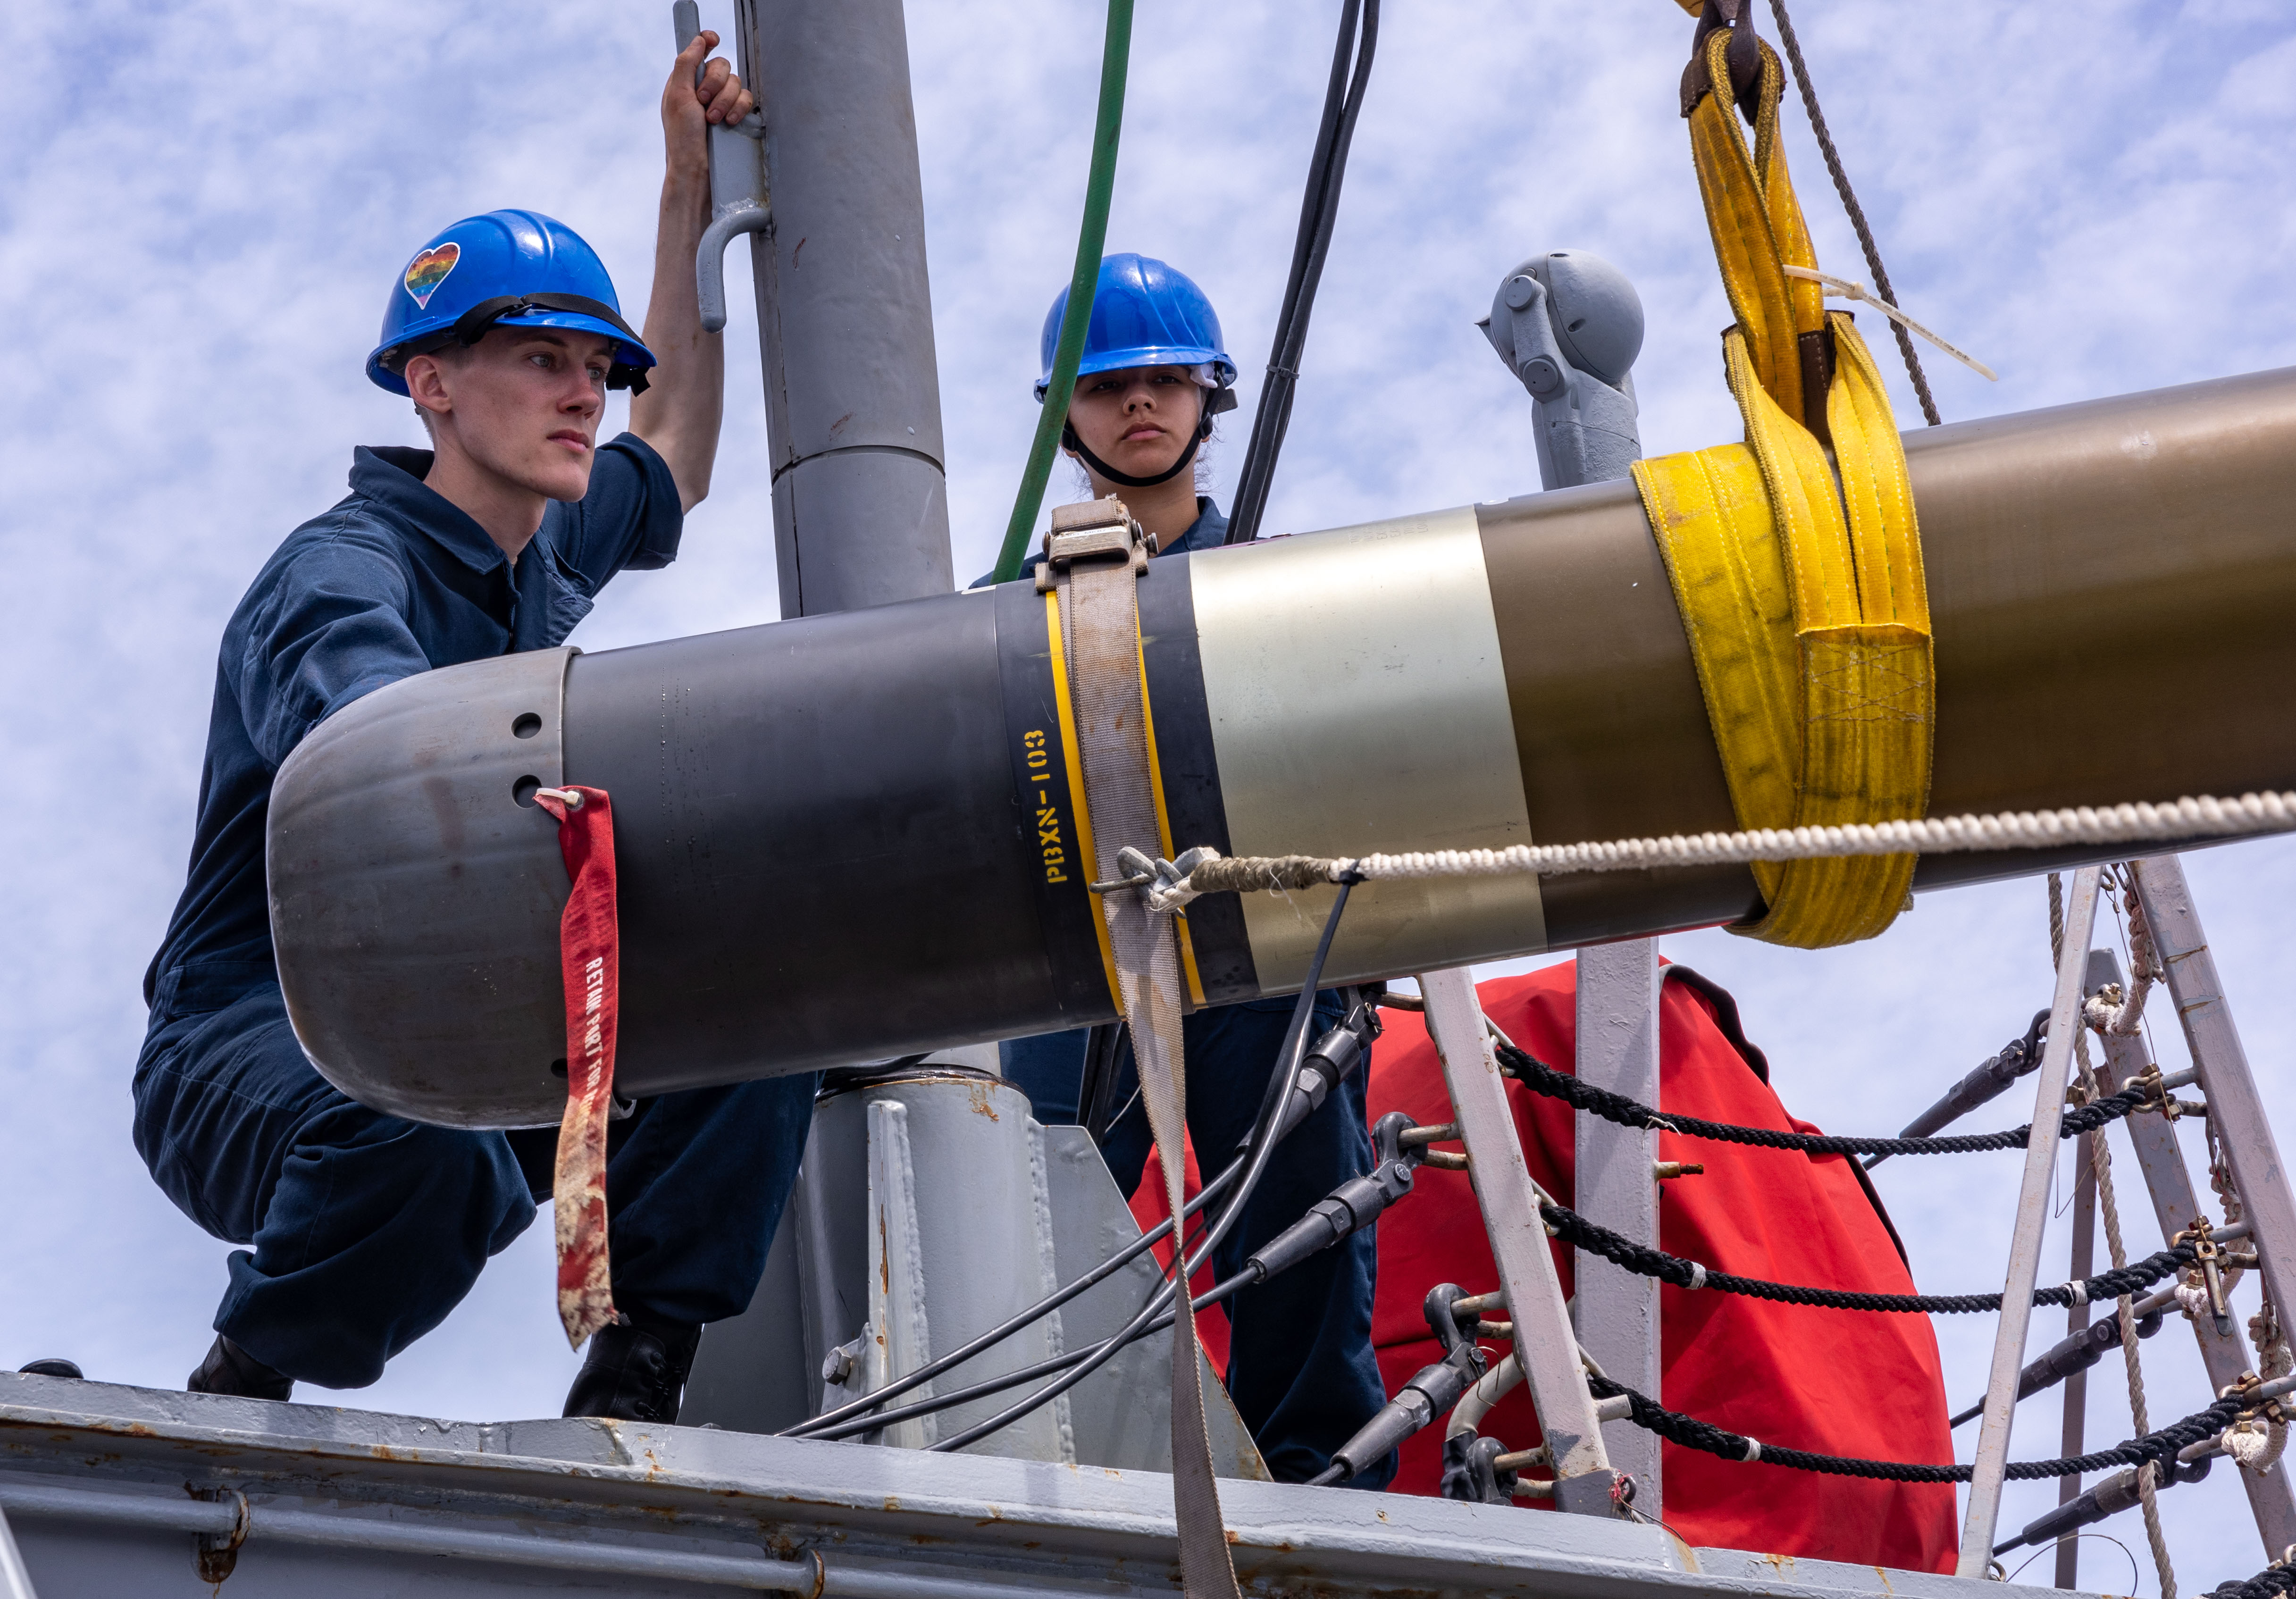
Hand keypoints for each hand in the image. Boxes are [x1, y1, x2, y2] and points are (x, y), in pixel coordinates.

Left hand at [662, 30, 755, 175]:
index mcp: (685, 82)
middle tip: (703, 102)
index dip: (707, 42)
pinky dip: (740, 109)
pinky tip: (729, 122)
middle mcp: (703, 90)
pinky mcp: (736, 117)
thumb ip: (686, 65)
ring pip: (736, 83)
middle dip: (716, 83)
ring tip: (714, 120)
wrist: (697, 171)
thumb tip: (699, 41)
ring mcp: (721, 103)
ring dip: (726, 100)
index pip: (699, 52)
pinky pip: (747, 100)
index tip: (714, 40)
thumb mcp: (678, 97)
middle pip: (722, 65)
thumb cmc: (683, 140)